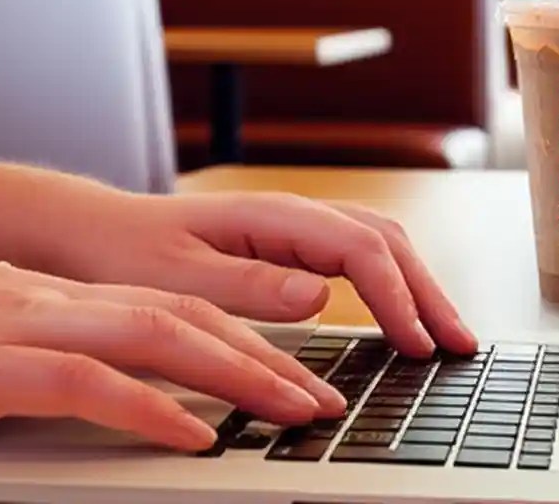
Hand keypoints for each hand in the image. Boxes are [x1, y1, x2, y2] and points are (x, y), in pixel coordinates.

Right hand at [0, 257, 345, 449]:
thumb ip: (70, 348)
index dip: (250, 342)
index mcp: (75, 300)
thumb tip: (124, 376)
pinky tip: (197, 435)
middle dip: (267, 361)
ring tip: (290, 413)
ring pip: (159, 338)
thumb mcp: (8, 339)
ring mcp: (31, 330)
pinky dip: (151, 409)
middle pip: (192, 319)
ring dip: (237, 376)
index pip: (186, 310)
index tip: (301, 378)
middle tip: (322, 403)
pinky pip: (89, 384)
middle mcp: (67, 305)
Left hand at [46, 192, 476, 358]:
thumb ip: (250, 284)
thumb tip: (322, 293)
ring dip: (421, 288)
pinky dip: (396, 285)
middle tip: (460, 345)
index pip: (362, 251)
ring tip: (448, 335)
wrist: (97, 231)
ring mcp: (300, 225)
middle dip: (430, 293)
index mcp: (275, 216)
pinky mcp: (296, 243)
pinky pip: (363, 257)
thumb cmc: (128, 253)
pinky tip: (405, 315)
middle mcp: (297, 213)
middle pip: (387, 243)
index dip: (397, 298)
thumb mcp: (178, 277)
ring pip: (383, 246)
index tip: (417, 345)